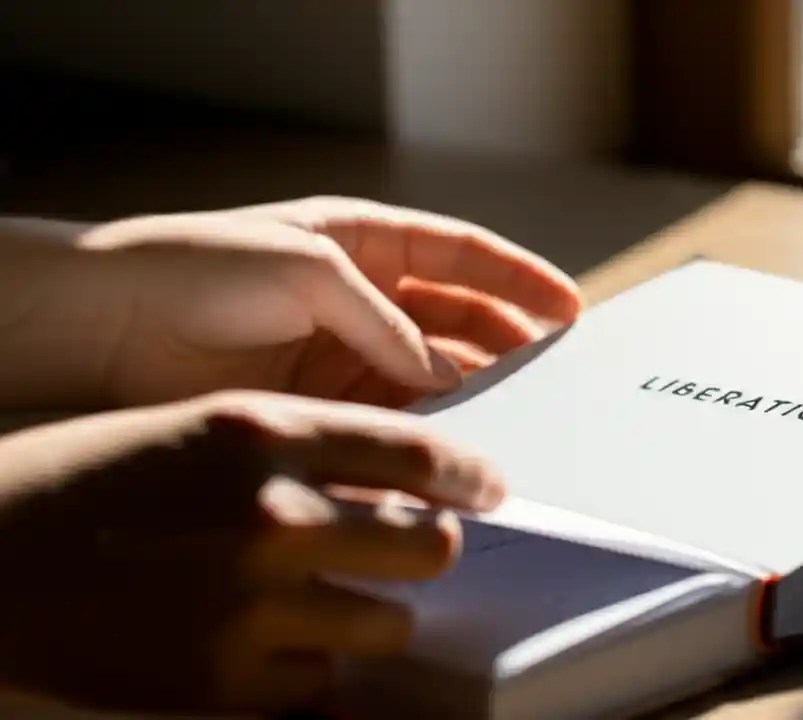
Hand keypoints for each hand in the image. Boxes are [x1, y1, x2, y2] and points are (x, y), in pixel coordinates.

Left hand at [0, 196, 580, 409]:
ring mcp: (345, 352)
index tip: (571, 307)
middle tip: (555, 379)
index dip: (518, 279)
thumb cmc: (202, 267)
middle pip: (456, 321)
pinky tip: (454, 445)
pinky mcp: (322, 404)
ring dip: (473, 393)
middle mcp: (363, 297)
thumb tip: (444, 376)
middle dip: (507, 344)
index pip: (459, 255)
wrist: (109, 326)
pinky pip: (391, 414)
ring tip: (517, 419)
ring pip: (432, 374)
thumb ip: (384, 324)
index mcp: (363, 240)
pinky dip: (424, 429)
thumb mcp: (308, 271)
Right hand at [0, 390, 502, 714]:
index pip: (416, 448)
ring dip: (369, 617)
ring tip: (320, 607)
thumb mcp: (197, 432)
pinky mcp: (219, 685)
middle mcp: (268, 515)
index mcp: (261, 434)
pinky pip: (321, 684)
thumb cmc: (89, 483)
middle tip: (408, 555)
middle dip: (428, 551)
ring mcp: (248, 605)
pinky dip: (305, 671)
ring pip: (389, 623)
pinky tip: (262, 648)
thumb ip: (301, 450)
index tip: (491, 488)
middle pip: (431, 545)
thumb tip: (399, 483)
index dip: (470, 473)